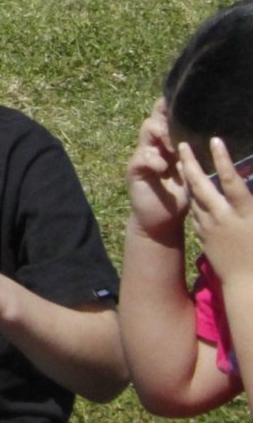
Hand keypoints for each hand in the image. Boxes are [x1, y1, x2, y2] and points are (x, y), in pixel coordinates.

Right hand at [127, 101, 188, 246]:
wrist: (161, 221)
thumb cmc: (181, 197)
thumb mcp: (192, 174)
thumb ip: (195, 156)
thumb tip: (215, 138)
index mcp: (169, 145)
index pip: (168, 118)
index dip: (171, 106)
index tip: (180, 94)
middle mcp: (154, 145)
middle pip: (156, 118)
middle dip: (166, 115)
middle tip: (180, 122)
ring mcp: (143, 156)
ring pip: (147, 131)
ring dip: (162, 134)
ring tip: (173, 145)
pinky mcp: (135, 170)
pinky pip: (142, 157)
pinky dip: (153, 159)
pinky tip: (163, 168)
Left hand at [182, 135, 252, 285]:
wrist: (247, 284)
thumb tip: (248, 186)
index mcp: (244, 213)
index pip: (231, 181)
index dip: (222, 160)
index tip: (215, 140)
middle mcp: (223, 217)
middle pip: (202, 185)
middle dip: (190, 163)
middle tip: (180, 144)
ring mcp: (210, 226)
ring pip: (194, 197)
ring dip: (188, 178)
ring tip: (182, 161)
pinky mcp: (203, 235)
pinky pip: (195, 212)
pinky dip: (192, 198)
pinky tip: (190, 189)